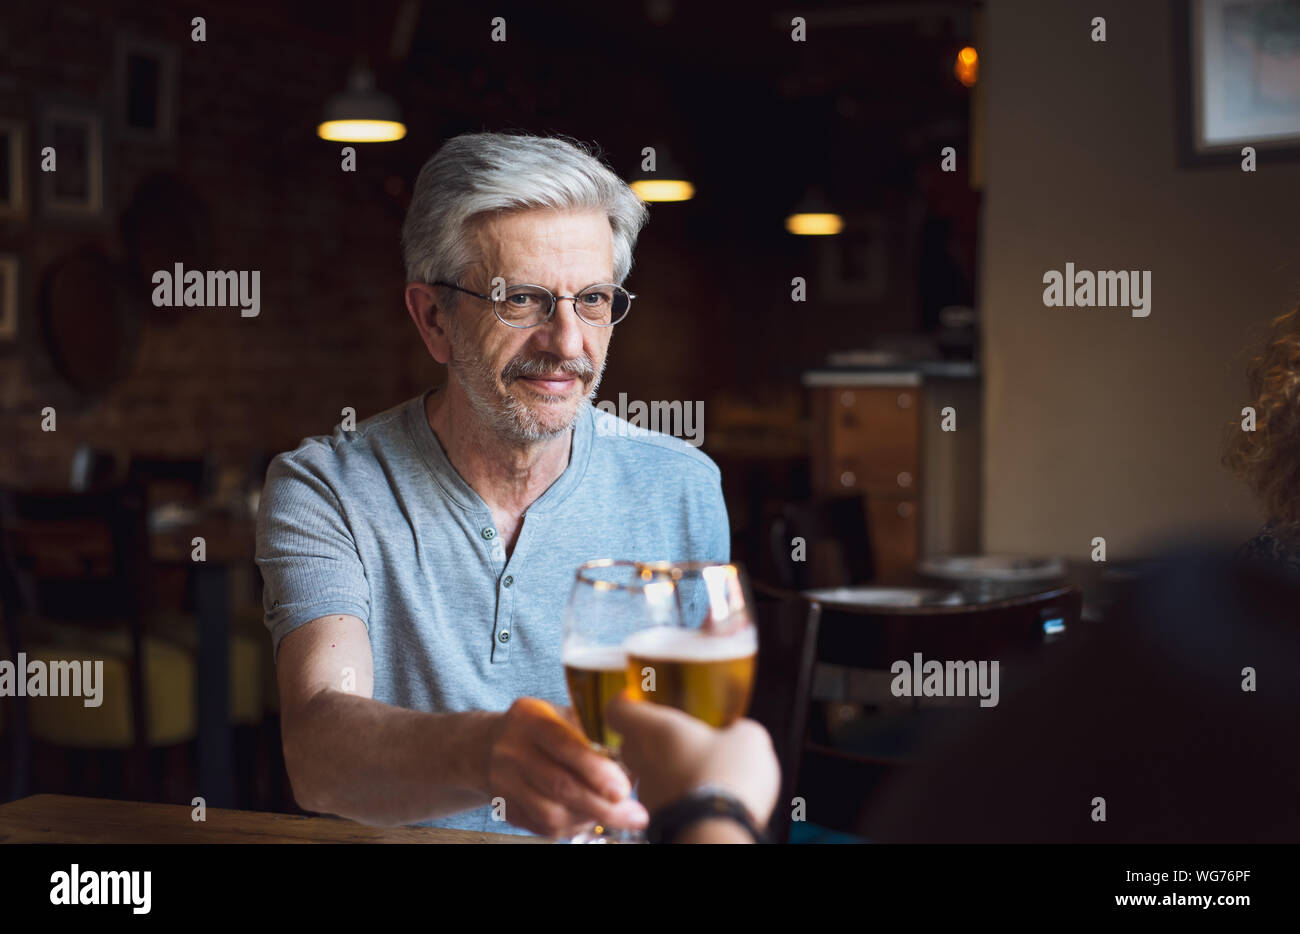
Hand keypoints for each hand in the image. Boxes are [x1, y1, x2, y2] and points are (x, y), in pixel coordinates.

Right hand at [485, 697, 648, 836]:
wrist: (484, 746)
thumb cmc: (537, 728)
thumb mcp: (556, 714)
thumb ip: (586, 730)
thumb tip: (635, 752)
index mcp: (530, 719)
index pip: (565, 746)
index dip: (596, 770)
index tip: (624, 788)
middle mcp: (512, 750)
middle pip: (560, 786)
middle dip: (602, 805)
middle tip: (635, 815)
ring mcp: (503, 782)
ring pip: (551, 813)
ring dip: (590, 819)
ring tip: (616, 816)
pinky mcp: (504, 808)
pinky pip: (542, 827)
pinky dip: (571, 827)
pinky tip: (589, 819)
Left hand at [605, 694, 779, 826]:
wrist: (717, 835)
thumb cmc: (727, 776)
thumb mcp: (748, 738)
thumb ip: (738, 729)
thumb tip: (738, 732)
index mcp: (656, 730)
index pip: (617, 710)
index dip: (624, 703)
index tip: (634, 699)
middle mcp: (643, 761)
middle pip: (628, 744)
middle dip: (646, 738)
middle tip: (673, 736)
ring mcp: (649, 795)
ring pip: (646, 775)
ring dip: (665, 770)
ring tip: (697, 769)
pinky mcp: (659, 821)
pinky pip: (664, 801)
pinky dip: (677, 796)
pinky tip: (703, 797)